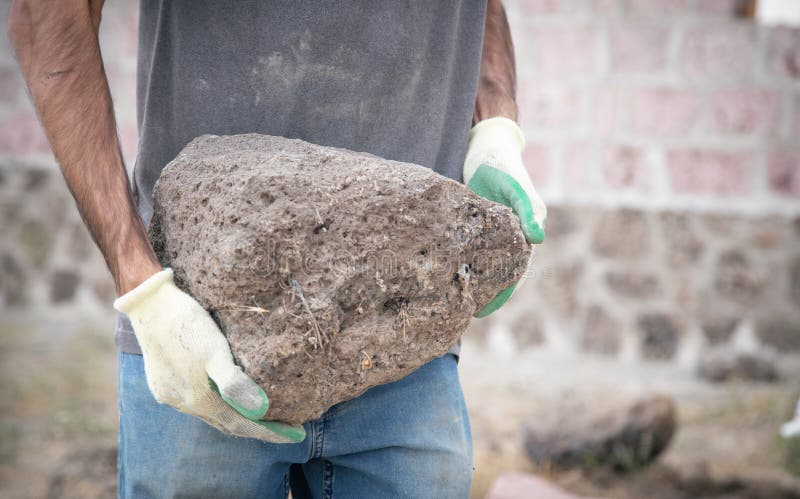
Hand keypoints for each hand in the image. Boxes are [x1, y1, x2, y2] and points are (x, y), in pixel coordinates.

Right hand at [114, 268, 305, 442]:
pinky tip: (225, 394)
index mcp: (198, 399)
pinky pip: (195, 401)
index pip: (242, 425)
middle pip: (227, 423)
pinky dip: (216, 403)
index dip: (271, 432)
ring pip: (210, 413)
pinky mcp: (162, 382)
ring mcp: (169, 394)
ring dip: (235, 415)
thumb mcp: (215, 350)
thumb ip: (234, 383)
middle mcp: (182, 403)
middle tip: (287, 425)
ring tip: (260, 411)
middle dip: (257, 427)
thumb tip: (260, 410)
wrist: (148, 304)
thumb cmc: (186, 323)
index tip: (298, 433)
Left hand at [463, 117, 545, 316]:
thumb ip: (527, 208)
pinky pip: (474, 250)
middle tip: (468, 314)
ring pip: (489, 262)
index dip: (504, 291)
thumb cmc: (500, 163)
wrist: (485, 145)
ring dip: (478, 280)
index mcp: (526, 228)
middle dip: (489, 292)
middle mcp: (514, 232)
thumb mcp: (512, 185)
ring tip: (458, 303)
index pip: (517, 269)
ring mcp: (496, 229)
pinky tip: (450, 275)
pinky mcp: (479, 223)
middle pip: (503, 271)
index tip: (485, 311)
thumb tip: (538, 238)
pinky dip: (466, 263)